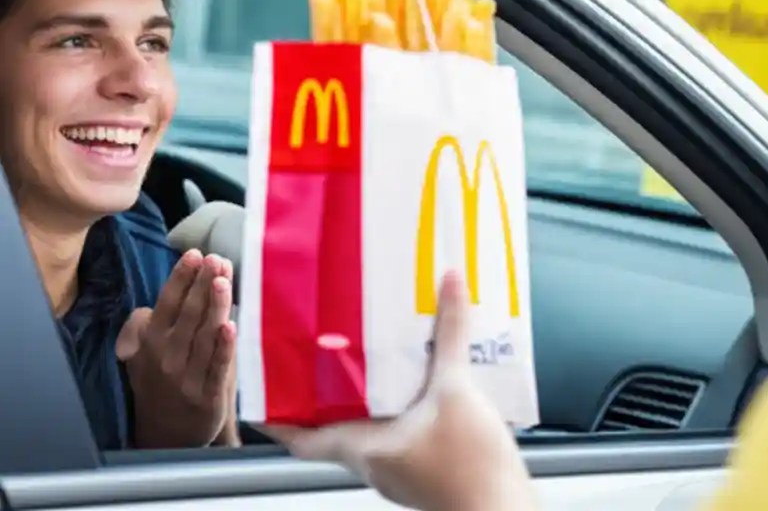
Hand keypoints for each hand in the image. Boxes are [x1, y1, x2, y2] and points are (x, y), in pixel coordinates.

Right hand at [116, 250, 236, 448]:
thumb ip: (143, 325)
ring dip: (215, 306)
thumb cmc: (159, 380)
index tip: (194, 253)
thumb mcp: (139, 353)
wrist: (165, 432)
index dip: (181, 278)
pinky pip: (218, 366)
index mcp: (151, 342)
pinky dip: (224, 346)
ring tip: (223, 279)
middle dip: (202, 284)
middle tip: (217, 258)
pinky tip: (231, 325)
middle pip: (188, 314)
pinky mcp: (209, 394)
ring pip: (204, 335)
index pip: (167, 303)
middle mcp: (168, 356)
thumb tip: (150, 304)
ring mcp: (188, 375)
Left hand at [267, 271, 536, 510]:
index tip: (258, 389)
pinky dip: (396, 410)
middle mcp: (374, 463)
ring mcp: (399, 470)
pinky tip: (417, 386)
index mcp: (364, 448)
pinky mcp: (424, 470)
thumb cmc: (472, 467)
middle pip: (332, 427)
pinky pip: (397, 435)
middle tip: (320, 352)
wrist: (503, 510)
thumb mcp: (458, 390)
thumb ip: (451, 335)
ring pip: (367, 431)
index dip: (274, 416)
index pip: (299, 438)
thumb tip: (449, 284)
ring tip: (369, 359)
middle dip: (325, 392)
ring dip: (364, 400)